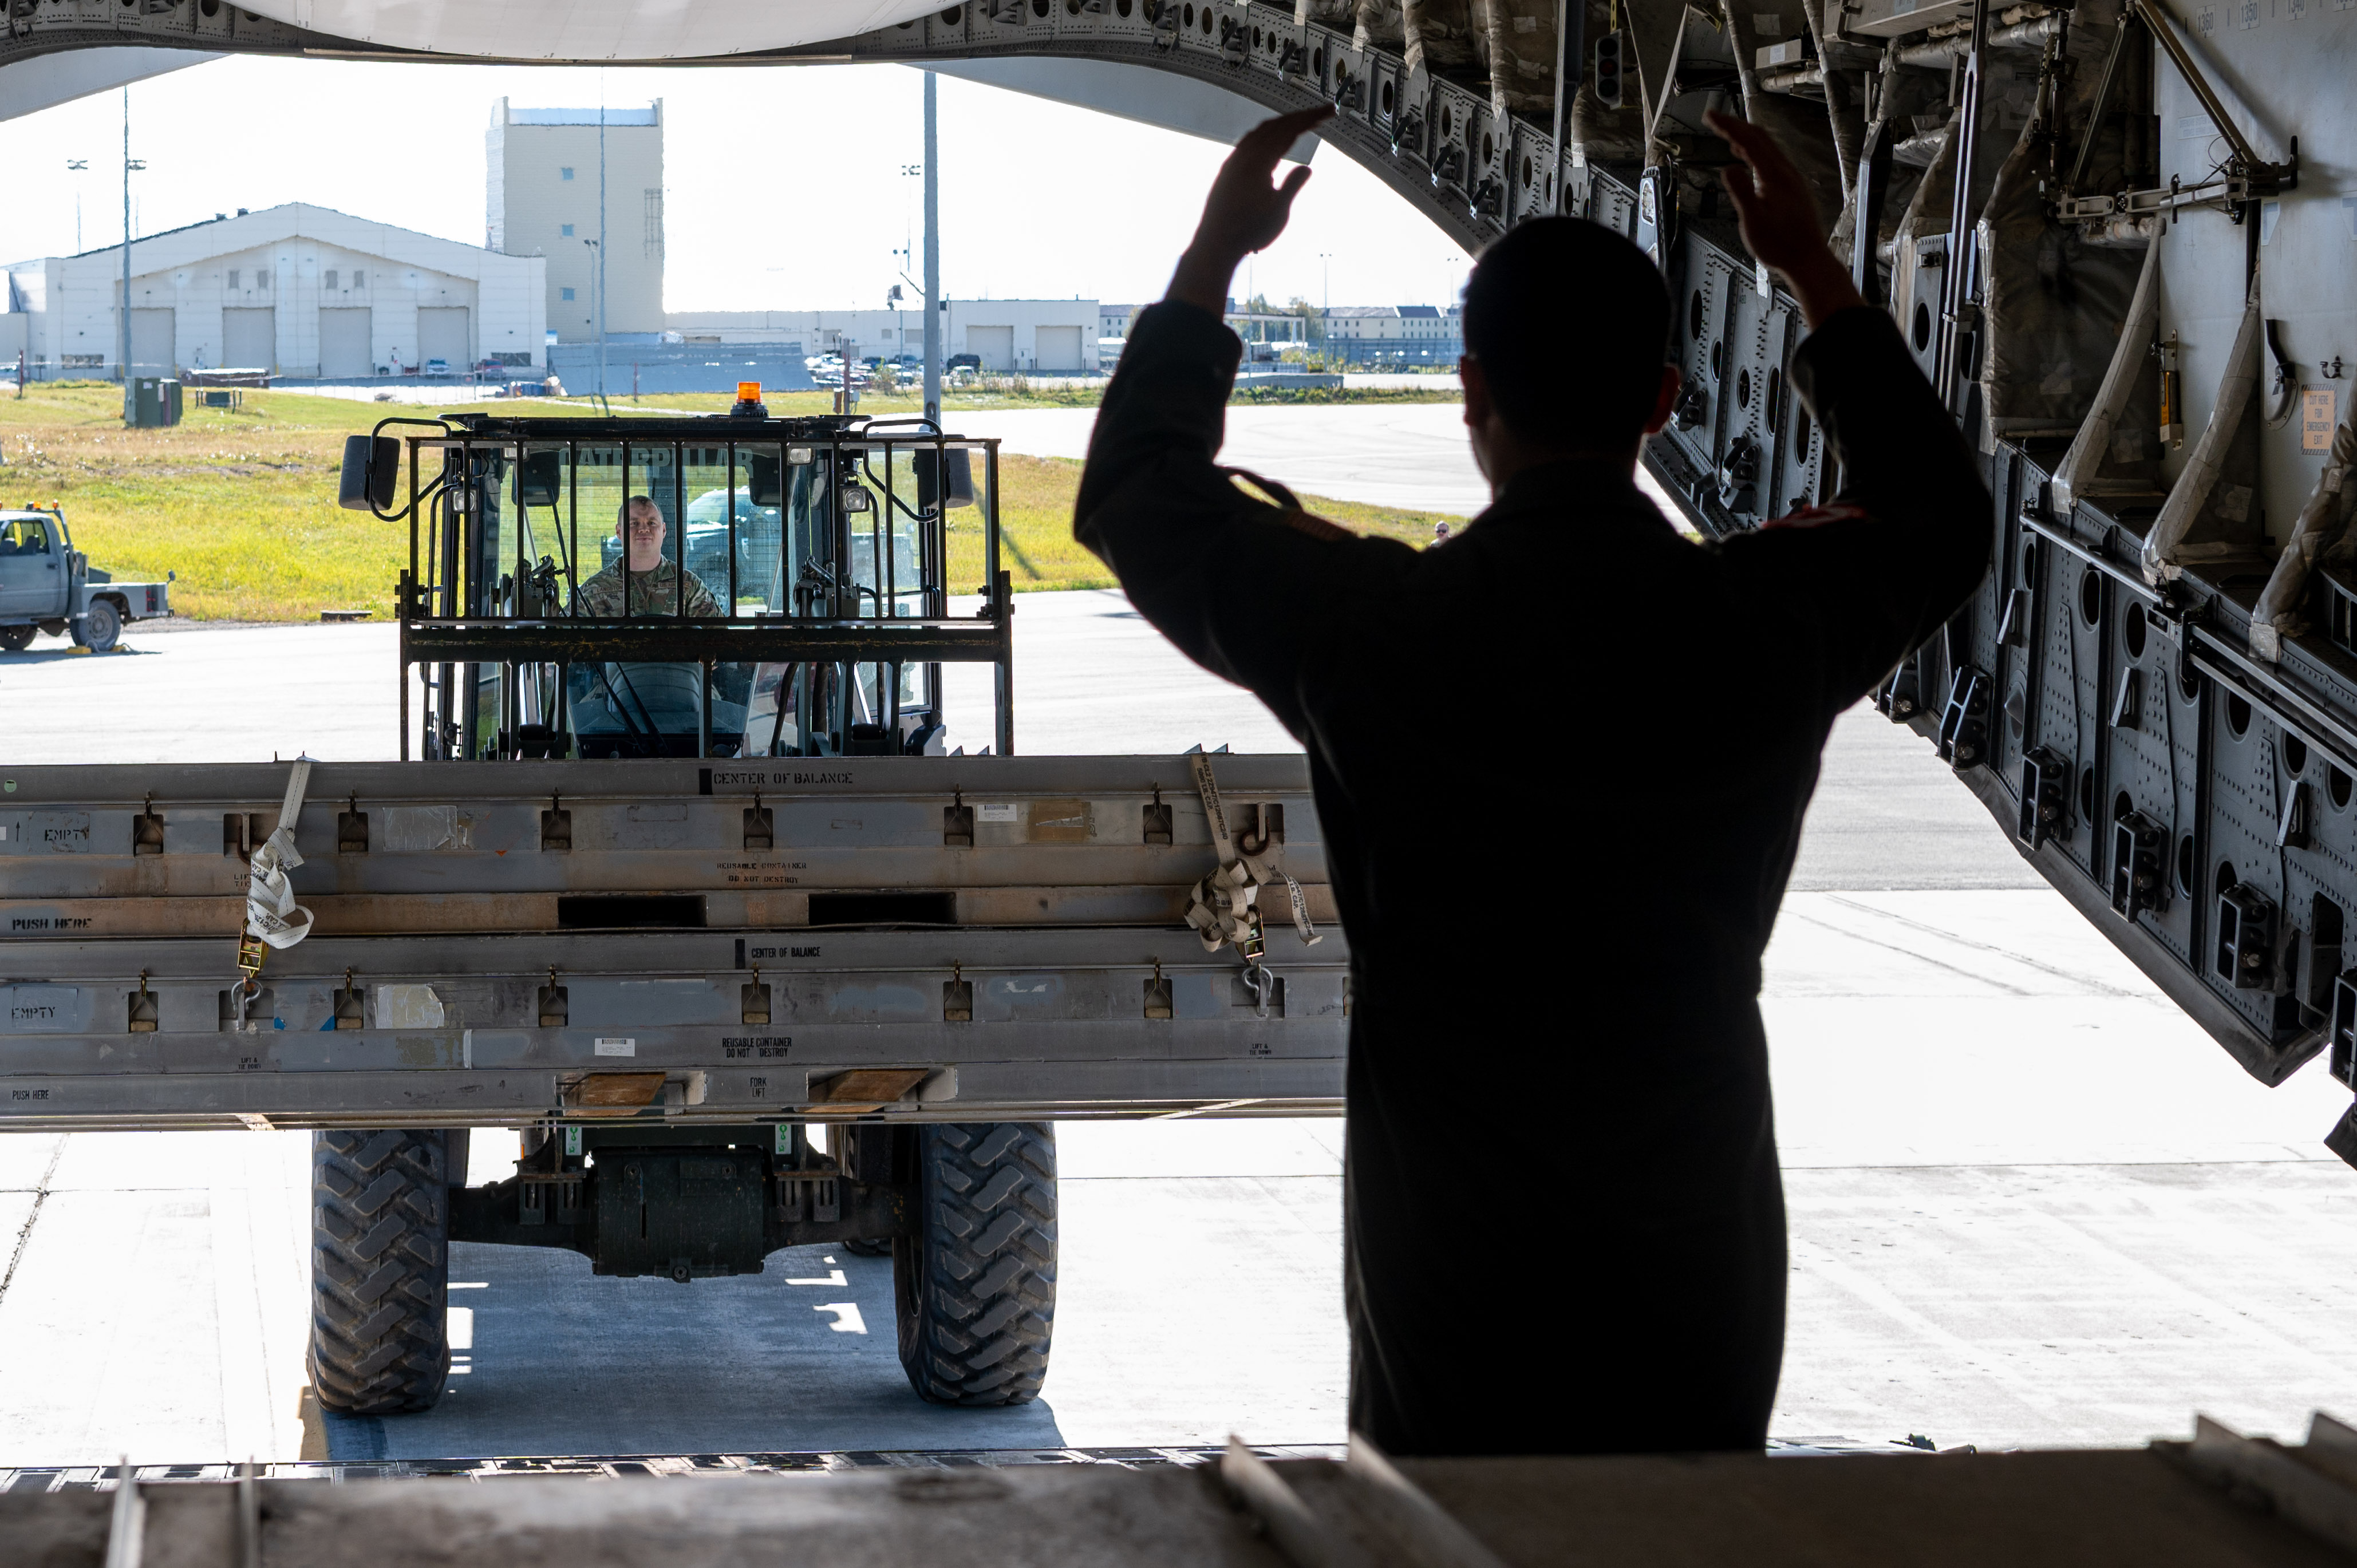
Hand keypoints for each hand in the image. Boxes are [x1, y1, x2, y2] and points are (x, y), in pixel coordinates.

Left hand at [1167, 106, 1334, 311]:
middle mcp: (1243, 156)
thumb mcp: (1279, 212)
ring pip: (1260, 131)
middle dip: (1299, 117)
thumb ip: (1293, 185)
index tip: (1328, 112)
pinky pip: (1248, 141)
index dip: (1311, 118)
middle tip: (1320, 114)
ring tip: (1298, 123)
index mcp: (1259, 162)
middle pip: (1276, 125)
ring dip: (1281, 123)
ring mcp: (1233, 162)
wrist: (1215, 245)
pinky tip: (1268, 142)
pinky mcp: (1227, 171)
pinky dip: (1265, 133)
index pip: (1289, 130)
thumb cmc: (1247, 232)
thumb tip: (1306, 168)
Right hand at [1705, 109, 1862, 327]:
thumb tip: (1728, 168)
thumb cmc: (1782, 245)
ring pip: (1767, 146)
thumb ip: (1741, 192)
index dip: (1727, 126)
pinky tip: (1747, 158)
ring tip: (1727, 133)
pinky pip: (1771, 159)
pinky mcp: (1792, 187)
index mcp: (1774, 176)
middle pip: (1760, 137)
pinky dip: (1755, 150)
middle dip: (1735, 125)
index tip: (1710, 116)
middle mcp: (1785, 172)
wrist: (1807, 259)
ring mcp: (1791, 179)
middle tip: (1715, 120)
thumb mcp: (1753, 222)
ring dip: (1745, 136)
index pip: (1748, 140)